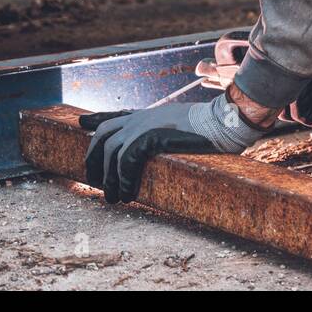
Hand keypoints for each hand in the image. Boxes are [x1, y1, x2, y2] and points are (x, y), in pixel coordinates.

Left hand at [80, 94, 264, 202]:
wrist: (228, 121)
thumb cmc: (215, 128)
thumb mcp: (186, 127)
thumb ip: (171, 133)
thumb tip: (171, 145)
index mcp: (150, 115)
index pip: (115, 116)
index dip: (96, 121)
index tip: (83, 125)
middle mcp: (143, 116)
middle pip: (104, 135)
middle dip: (94, 160)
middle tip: (96, 183)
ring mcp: (147, 123)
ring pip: (111, 150)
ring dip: (108, 177)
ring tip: (114, 197)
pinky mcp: (153, 134)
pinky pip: (126, 159)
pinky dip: (122, 177)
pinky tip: (127, 191)